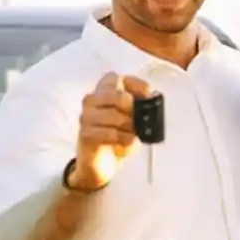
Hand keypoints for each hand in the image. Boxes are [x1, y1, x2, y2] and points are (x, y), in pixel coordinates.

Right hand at [69, 72, 152, 191]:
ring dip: (130, 126)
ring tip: (134, 133)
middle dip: (132, 108)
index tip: (148, 95)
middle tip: (140, 118)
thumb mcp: (132, 117)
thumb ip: (140, 105)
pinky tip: (127, 142)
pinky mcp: (86, 134)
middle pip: (115, 95)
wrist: (101, 162)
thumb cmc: (117, 135)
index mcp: (102, 91)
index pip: (115, 78)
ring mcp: (86, 117)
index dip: (134, 85)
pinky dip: (124, 139)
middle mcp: (91, 100)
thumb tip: (153, 98)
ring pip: (114, 115)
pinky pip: (110, 133)